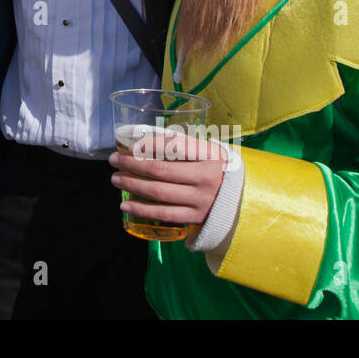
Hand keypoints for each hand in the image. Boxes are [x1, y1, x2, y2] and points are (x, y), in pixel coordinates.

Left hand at [108, 130, 229, 227]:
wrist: (244, 199)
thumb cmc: (219, 169)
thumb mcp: (210, 151)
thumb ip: (184, 145)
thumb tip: (145, 140)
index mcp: (210, 155)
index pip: (174, 147)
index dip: (148, 145)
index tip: (130, 146)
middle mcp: (206, 178)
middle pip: (160, 170)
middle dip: (132, 164)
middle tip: (114, 160)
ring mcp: (201, 200)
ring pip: (159, 193)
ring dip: (132, 185)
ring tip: (115, 179)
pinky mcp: (196, 217)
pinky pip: (164, 214)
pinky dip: (142, 209)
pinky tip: (125, 204)